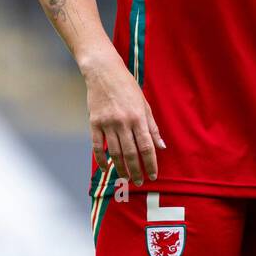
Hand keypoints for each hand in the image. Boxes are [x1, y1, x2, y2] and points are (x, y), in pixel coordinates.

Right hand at [82, 51, 164, 186]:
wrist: (104, 73)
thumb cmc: (128, 88)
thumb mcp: (144, 104)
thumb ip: (152, 127)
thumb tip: (161, 146)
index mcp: (138, 118)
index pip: (147, 146)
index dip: (151, 163)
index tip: (153, 175)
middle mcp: (123, 122)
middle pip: (131, 153)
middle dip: (136, 170)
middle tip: (140, 182)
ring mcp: (107, 124)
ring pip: (114, 153)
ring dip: (121, 168)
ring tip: (126, 178)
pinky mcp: (94, 123)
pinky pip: (97, 146)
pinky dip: (101, 159)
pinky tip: (106, 168)